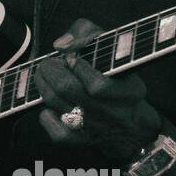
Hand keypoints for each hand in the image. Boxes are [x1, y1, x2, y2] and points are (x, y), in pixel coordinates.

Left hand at [35, 18, 161, 164]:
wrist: (132, 128)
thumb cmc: (120, 83)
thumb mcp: (117, 53)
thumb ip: (89, 34)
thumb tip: (61, 43)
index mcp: (128, 92)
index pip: (98, 86)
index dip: (78, 66)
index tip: (72, 57)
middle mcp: (111, 112)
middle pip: (68, 89)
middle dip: (51, 70)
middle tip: (49, 63)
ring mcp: (94, 128)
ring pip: (56, 103)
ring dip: (43, 84)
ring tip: (45, 76)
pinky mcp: (81, 141)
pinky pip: (56, 131)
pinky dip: (46, 115)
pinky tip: (51, 105)